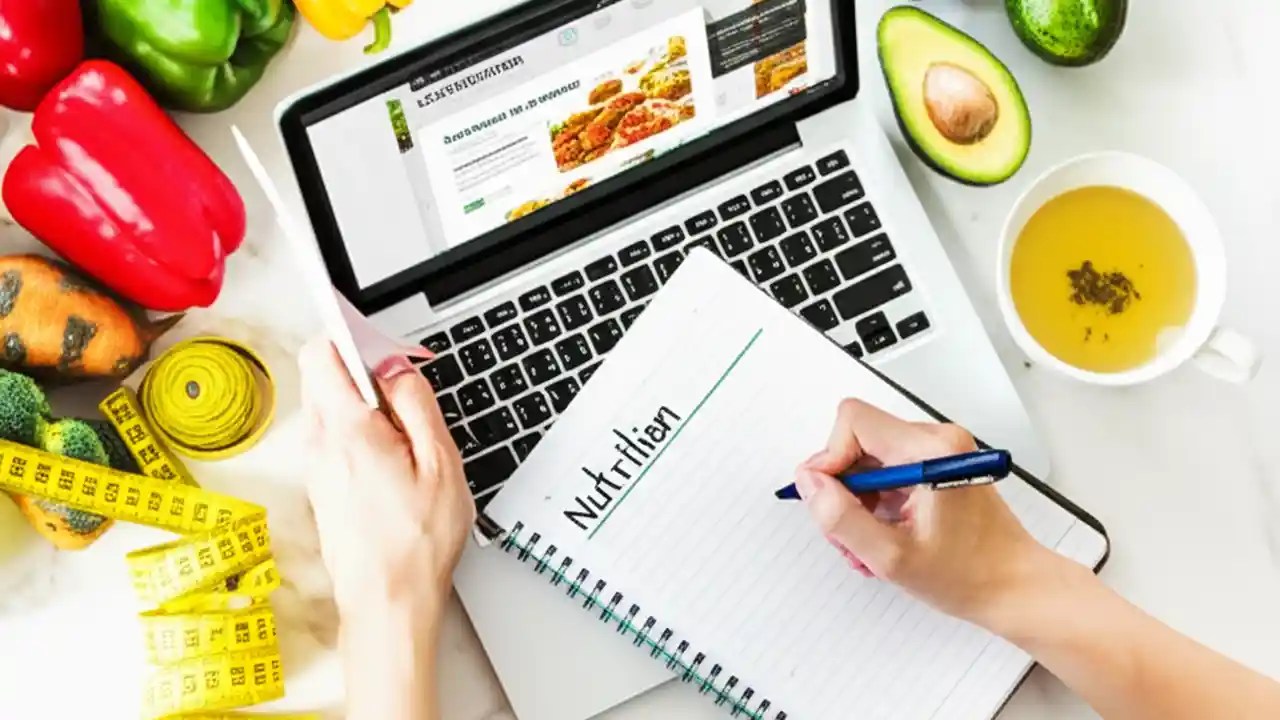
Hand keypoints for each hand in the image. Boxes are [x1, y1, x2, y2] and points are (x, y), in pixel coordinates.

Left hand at [299, 340, 474, 622]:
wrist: (387, 602)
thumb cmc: (415, 544)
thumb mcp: (439, 463)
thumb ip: (416, 404)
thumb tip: (398, 367)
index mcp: (347, 430)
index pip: (322, 353)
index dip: (348, 335)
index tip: (377, 340)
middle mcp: (320, 445)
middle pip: (324, 377)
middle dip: (362, 371)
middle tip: (406, 392)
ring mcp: (317, 468)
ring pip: (330, 409)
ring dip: (364, 406)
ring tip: (407, 436)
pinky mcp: (322, 487)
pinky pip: (334, 439)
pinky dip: (360, 434)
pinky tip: (395, 462)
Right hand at [794, 400, 1055, 627]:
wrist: (1016, 587)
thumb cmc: (971, 574)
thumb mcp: (891, 556)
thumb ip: (841, 517)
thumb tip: (810, 484)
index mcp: (930, 451)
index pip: (854, 422)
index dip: (829, 457)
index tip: (825, 496)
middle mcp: (937, 440)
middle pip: (858, 442)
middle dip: (843, 489)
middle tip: (848, 534)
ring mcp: (938, 452)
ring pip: (868, 460)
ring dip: (858, 502)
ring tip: (869, 544)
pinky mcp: (936, 466)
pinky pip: (886, 472)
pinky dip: (875, 504)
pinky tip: (884, 537)